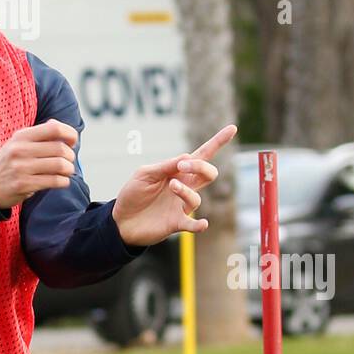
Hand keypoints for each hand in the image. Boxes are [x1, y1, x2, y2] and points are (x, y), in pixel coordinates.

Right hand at [0, 118, 78, 208]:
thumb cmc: (9, 162)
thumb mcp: (18, 142)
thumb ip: (39, 134)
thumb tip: (60, 126)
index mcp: (22, 136)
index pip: (54, 128)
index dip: (70, 134)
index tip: (73, 142)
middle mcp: (20, 149)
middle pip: (60, 149)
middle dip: (70, 156)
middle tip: (69, 161)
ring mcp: (21, 168)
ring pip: (59, 165)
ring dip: (69, 169)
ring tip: (66, 171)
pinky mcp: (23, 185)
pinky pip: (54, 181)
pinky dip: (63, 181)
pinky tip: (61, 181)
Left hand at [112, 124, 237, 246]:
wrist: (121, 220)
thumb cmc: (134, 193)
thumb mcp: (145, 173)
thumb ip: (165, 166)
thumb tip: (188, 157)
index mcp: (177, 172)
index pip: (202, 155)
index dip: (218, 142)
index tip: (232, 128)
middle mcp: (184, 188)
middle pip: (208, 174)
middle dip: (200, 167)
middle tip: (182, 166)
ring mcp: (181, 206)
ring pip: (196, 198)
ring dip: (185, 190)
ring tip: (171, 186)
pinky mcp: (176, 223)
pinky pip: (193, 225)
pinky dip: (199, 225)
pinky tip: (203, 223)